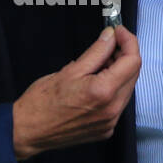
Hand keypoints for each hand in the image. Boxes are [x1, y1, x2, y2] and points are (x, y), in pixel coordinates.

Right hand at [11, 25, 140, 159]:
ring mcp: (110, 122)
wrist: (28, 131)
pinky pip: (118, 103)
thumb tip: (110, 37)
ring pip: (127, 89)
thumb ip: (96, 52)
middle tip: (109, 43)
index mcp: (103, 92)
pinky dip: (113, 89)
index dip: (129, 41)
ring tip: (99, 63)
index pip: (132, 61)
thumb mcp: (69, 70)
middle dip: (124, 55)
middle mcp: (111, 110)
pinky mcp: (106, 129)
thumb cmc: (42, 102)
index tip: (119, 32)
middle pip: (133, 74)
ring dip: (119, 72)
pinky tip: (96, 82)